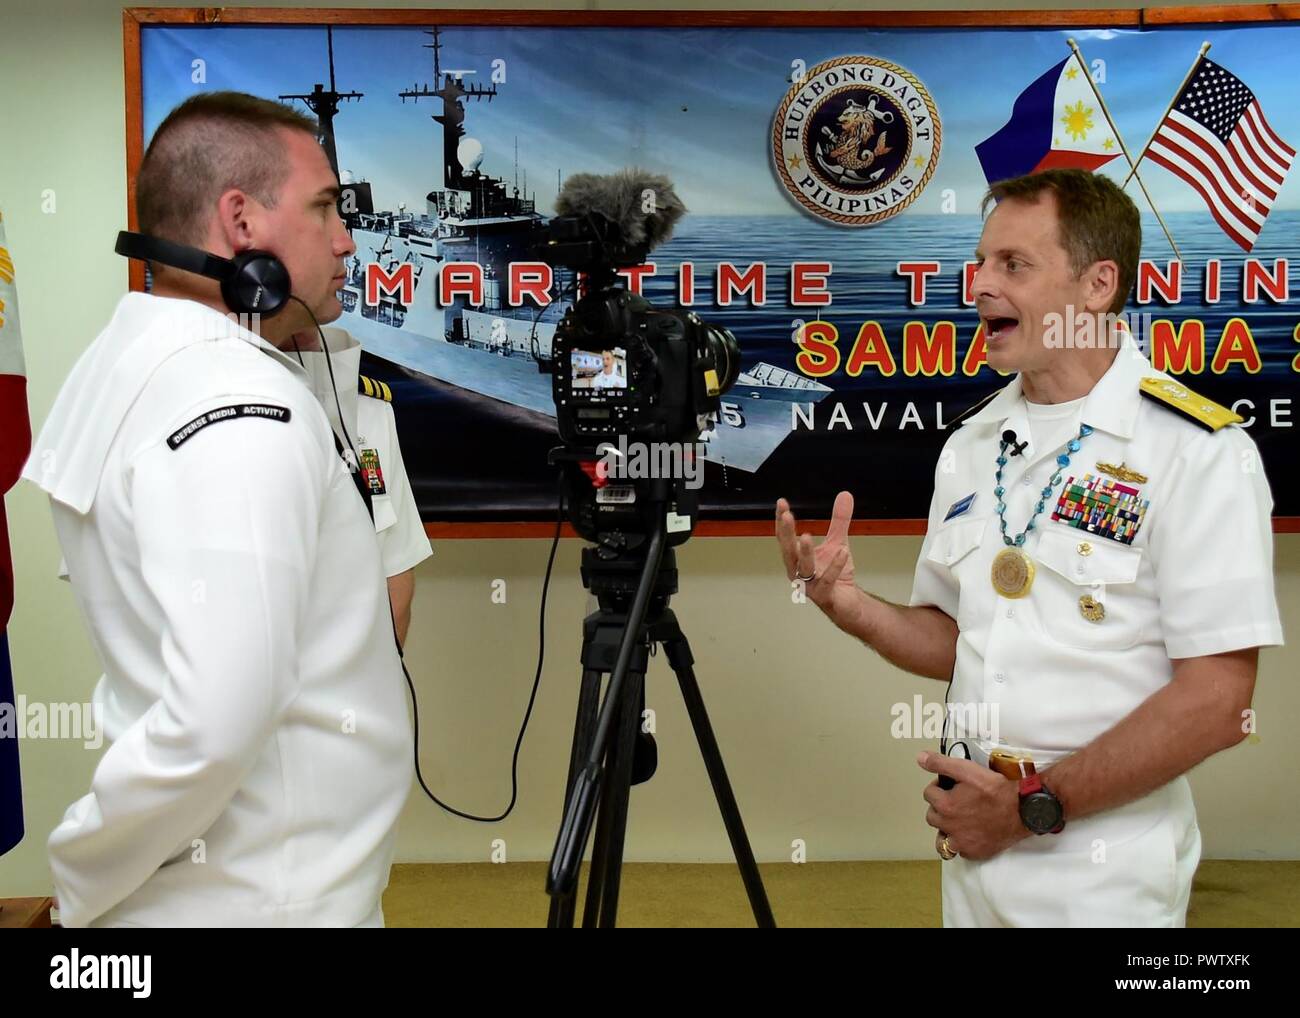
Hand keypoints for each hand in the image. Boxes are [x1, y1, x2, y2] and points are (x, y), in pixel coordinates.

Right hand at [775, 492, 861, 630]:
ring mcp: (809, 585)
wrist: (847, 603)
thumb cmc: (836, 574)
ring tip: (805, 536)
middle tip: (786, 515)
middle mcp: (797, 571)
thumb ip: (839, 520)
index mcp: (796, 558)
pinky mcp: (824, 595)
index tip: (781, 503)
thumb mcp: (838, 542)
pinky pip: (828, 580)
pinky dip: (834, 566)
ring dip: (804, 552)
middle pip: (788, 551)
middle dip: (786, 533)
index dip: (781, 521)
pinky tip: (842, 552)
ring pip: (804, 568)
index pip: (784, 537)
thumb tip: (845, 495)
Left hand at [918, 752, 1029, 860]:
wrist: (1024, 810)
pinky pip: (958, 850)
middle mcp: (950, 827)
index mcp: (946, 806)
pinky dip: (961, 842)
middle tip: (957, 800)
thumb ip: (941, 764)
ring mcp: (962, 843)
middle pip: (932, 815)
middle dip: (941, 807)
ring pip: (942, 837)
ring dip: (947, 827)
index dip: (939, 787)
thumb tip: (920, 758)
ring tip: (960, 818)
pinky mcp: (974, 852)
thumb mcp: (968, 770)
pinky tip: (971, 831)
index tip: (951, 786)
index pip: (928, 794)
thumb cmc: (997, 790)